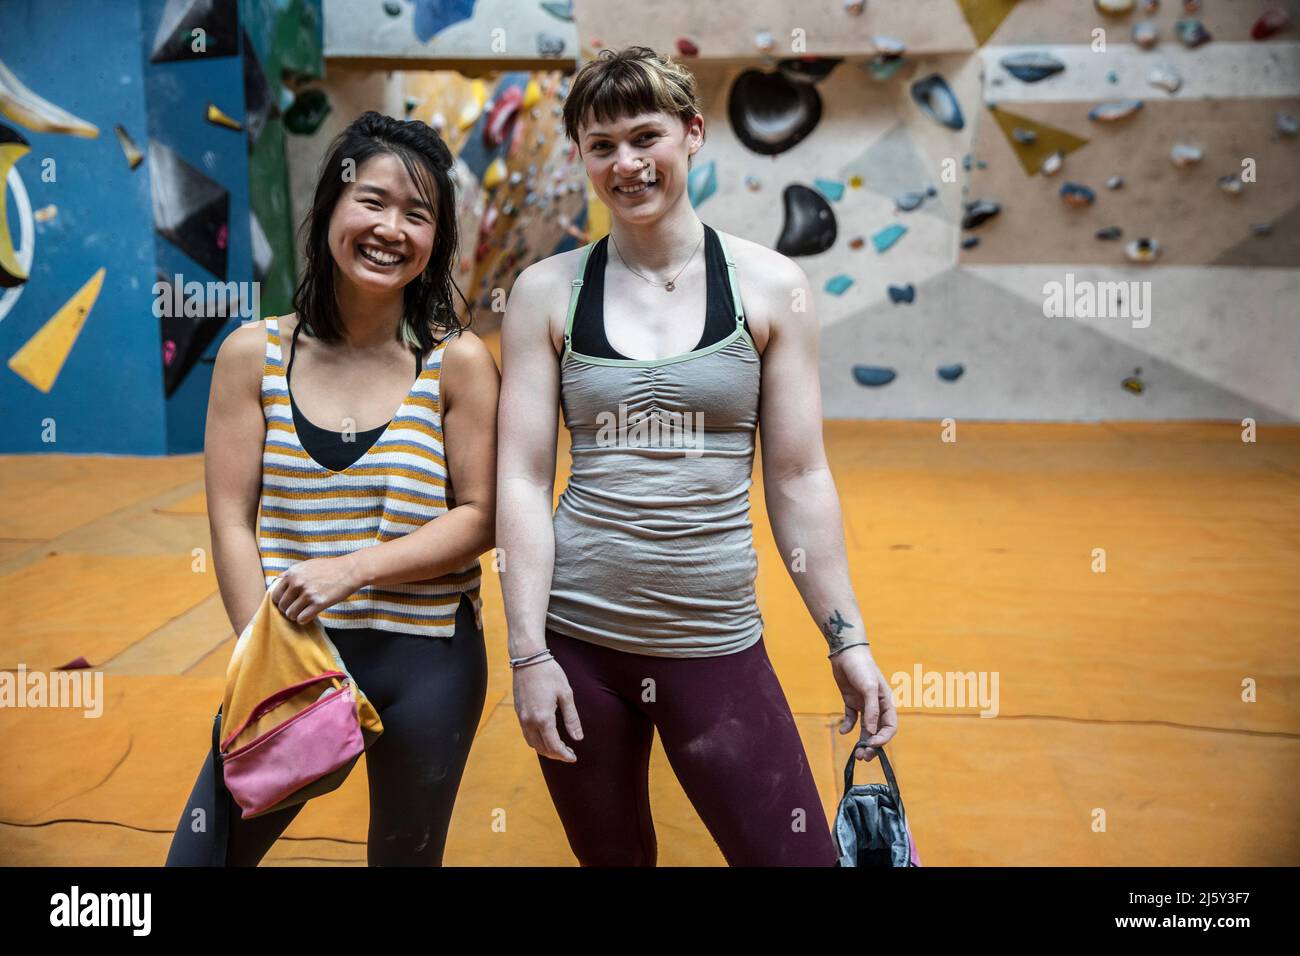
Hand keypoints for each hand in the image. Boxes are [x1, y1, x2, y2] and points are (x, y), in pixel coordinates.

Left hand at [269, 555, 364, 624]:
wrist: (349, 570)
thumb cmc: (329, 568)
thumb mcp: (306, 565)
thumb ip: (291, 574)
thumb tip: (276, 582)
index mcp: (292, 573)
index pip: (275, 595)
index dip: (281, 601)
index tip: (288, 603)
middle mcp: (297, 583)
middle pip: (282, 606)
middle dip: (289, 609)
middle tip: (298, 608)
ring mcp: (308, 593)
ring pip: (291, 614)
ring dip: (296, 616)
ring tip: (304, 612)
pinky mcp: (319, 603)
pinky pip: (302, 618)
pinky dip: (305, 619)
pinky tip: (310, 614)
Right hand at [513, 657, 582, 762]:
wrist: (528, 658)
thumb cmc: (549, 673)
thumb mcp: (566, 694)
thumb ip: (572, 718)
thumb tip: (578, 737)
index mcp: (543, 718)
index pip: (554, 746)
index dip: (564, 755)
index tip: (573, 757)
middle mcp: (529, 721)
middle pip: (541, 748)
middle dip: (556, 754)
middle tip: (569, 754)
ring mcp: (521, 717)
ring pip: (532, 743)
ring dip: (545, 749)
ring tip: (558, 748)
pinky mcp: (518, 711)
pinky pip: (526, 733)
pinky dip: (536, 740)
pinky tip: (546, 736)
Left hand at [831, 645, 897, 760]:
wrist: (846, 653)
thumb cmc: (861, 667)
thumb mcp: (869, 688)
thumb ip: (872, 710)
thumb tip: (872, 732)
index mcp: (886, 703)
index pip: (890, 727)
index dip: (883, 738)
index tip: (872, 744)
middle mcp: (877, 706)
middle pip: (878, 731)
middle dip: (873, 745)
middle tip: (863, 756)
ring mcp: (863, 704)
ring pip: (866, 729)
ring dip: (862, 741)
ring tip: (857, 755)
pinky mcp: (851, 701)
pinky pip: (852, 719)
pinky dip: (848, 726)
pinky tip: (843, 731)